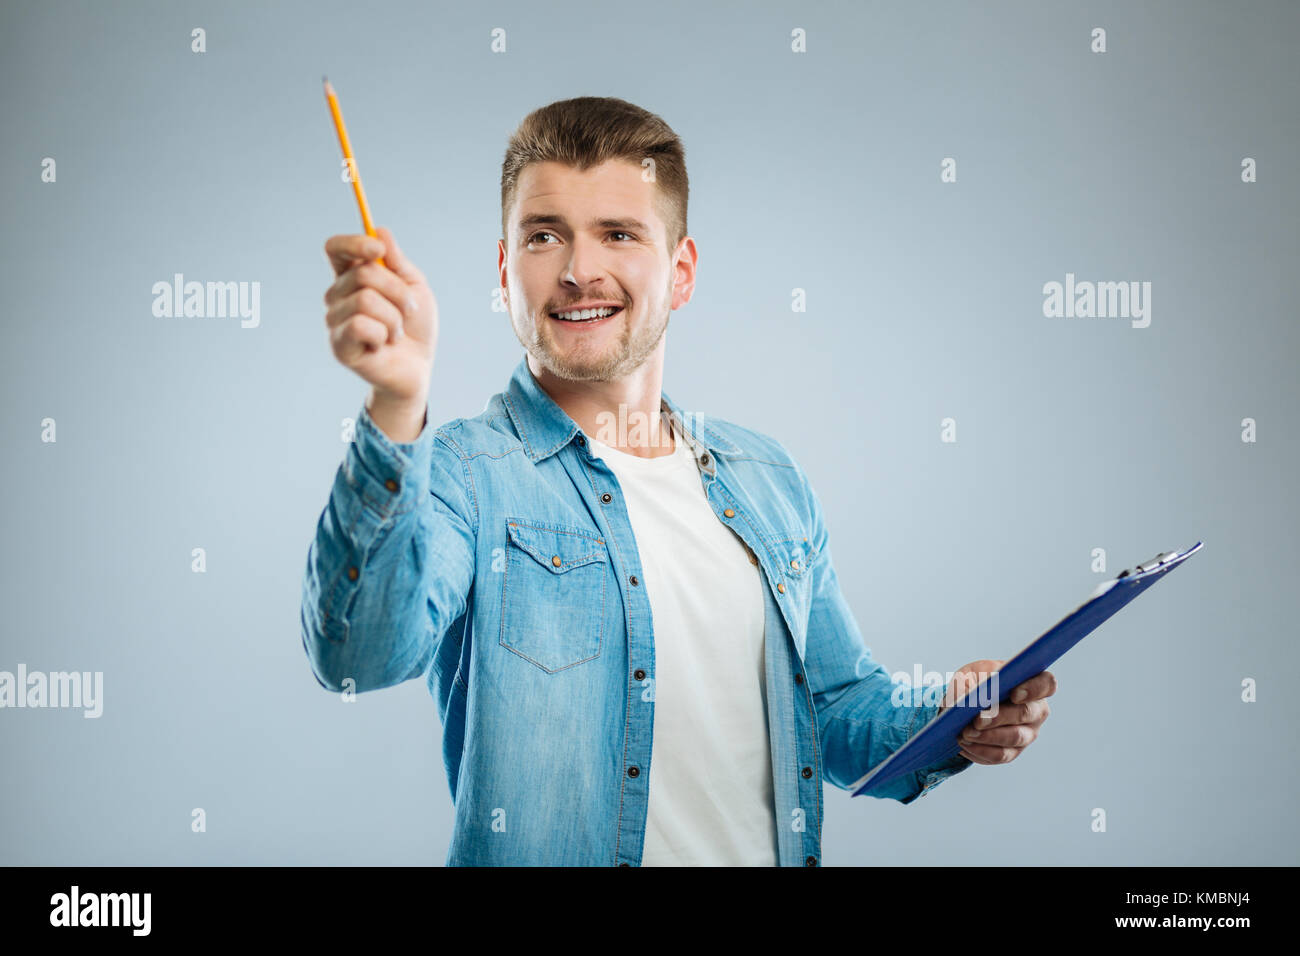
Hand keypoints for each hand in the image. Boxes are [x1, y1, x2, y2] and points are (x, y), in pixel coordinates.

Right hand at [323, 225, 438, 403]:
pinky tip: (382, 345)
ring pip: (365, 299)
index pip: (336, 248)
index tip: (378, 249)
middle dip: (398, 291)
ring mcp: (335, 320)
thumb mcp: (414, 287)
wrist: (418, 367)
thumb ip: (397, 261)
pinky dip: (383, 334)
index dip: (354, 242)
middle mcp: (337, 295)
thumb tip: (379, 229)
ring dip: (394, 317)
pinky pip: (359, 324)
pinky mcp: (339, 345)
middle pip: (364, 272)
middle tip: (407, 311)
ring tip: (395, 333)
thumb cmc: (415, 327)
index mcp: (352, 276)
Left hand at [940, 658, 1055, 765]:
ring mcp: (1028, 733)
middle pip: (1027, 713)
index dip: (1034, 689)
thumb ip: (974, 682)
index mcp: (1031, 683)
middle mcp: (1036, 710)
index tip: (1014, 694)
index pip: (1046, 684)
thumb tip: (974, 697)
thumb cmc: (973, 683)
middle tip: (978, 720)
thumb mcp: (970, 674)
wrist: (962, 705)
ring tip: (966, 733)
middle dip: (1000, 717)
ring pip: (1014, 737)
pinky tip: (965, 743)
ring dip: (988, 736)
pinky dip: (980, 749)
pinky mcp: (1013, 751)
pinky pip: (1001, 755)